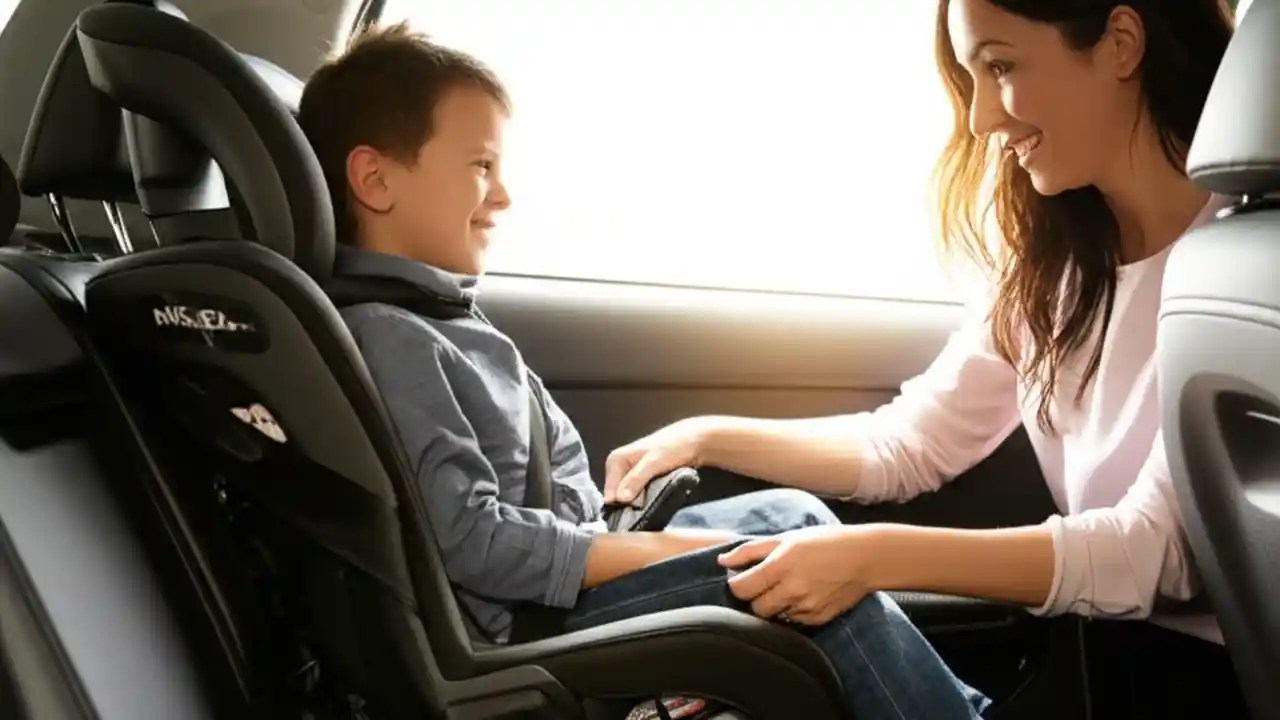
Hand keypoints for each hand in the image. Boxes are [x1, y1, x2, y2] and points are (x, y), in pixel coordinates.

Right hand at [604, 417, 714, 504]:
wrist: (693, 440)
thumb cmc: (672, 447)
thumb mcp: (653, 463)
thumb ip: (636, 479)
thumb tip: (619, 499)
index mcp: (615, 460)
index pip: (610, 493)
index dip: (622, 504)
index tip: (637, 509)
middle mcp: (619, 467)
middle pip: (618, 496)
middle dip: (630, 504)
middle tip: (647, 506)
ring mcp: (631, 474)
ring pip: (630, 497)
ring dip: (640, 503)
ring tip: (653, 502)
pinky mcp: (642, 479)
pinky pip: (639, 494)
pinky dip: (646, 499)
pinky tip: (656, 499)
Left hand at [718, 525, 873, 625]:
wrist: (864, 558)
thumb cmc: (823, 542)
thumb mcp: (786, 538)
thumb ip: (751, 550)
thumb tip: (723, 561)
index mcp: (781, 566)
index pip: (741, 588)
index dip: (737, 584)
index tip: (743, 578)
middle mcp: (792, 590)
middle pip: (755, 607)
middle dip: (754, 597)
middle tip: (764, 585)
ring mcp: (805, 607)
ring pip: (773, 617)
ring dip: (772, 606)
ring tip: (783, 589)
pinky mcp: (817, 619)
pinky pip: (792, 621)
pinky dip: (790, 611)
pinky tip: (800, 596)